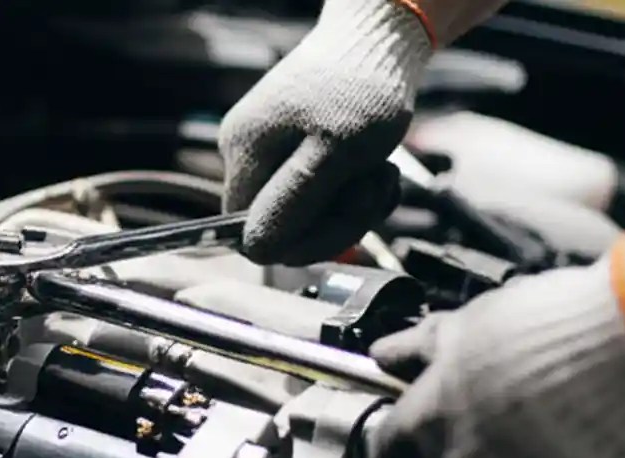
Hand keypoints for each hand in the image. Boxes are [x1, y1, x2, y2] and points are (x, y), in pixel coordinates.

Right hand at [218, 0, 431, 264]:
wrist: (378, 39)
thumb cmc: (362, 89)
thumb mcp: (335, 153)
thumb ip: (293, 202)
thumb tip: (255, 249)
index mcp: (243, 153)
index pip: (252, 234)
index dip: (300, 238)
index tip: (346, 213)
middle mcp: (244, 155)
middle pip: (281, 229)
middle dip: (337, 219)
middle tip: (374, 185)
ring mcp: (268, 154)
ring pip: (307, 217)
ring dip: (355, 206)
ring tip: (381, 172)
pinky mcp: (292, 153)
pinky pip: (319, 197)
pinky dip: (355, 193)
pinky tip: (377, 171)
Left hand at [367, 261, 624, 457]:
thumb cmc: (559, 326)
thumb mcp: (474, 321)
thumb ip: (420, 349)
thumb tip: (384, 356)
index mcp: (429, 424)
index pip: (387, 457)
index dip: (405, 443)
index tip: (426, 432)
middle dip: (479, 455)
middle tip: (527, 416)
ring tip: (570, 430)